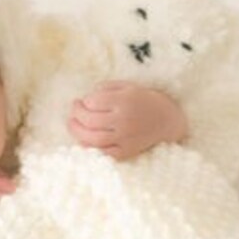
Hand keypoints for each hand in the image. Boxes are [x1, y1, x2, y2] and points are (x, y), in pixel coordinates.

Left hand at [67, 80, 188, 160]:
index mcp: (124, 101)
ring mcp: (125, 137)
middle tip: (74, 109)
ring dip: (76, 131)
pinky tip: (83, 140)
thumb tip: (86, 98)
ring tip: (71, 124)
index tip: (82, 100)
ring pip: (93, 138)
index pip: (92, 102)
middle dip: (76, 114)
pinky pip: (104, 153)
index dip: (83, 101)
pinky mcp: (127, 151)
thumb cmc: (143, 100)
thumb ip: (106, 88)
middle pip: (89, 120)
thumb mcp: (127, 86)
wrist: (167, 120)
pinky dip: (90, 147)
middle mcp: (124, 120)